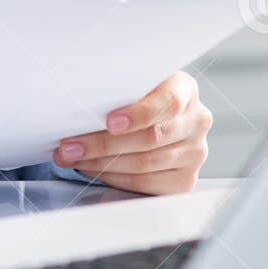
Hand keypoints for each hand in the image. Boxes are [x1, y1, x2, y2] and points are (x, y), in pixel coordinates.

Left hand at [52, 71, 211, 194]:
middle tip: (70, 146)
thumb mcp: (134, 84)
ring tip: (74, 158)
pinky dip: (115, 178)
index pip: (169, 101)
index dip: (139, 114)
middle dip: (103, 144)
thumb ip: (118, 90)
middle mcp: (197, 120)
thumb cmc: (137, 99)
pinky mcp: (186, 178)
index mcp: (185, 89)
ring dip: (102, 164)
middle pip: (151, 138)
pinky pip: (146, 184)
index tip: (110, 122)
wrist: (158, 119)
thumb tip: (77, 108)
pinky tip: (94, 170)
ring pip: (145, 164)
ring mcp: (195, 152)